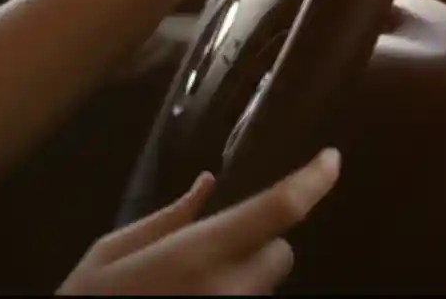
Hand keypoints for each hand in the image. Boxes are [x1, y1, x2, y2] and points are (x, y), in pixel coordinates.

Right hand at [58, 148, 340, 295]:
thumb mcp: (114, 252)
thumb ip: (169, 217)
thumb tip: (207, 183)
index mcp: (199, 253)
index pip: (278, 210)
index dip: (312, 181)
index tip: (331, 159)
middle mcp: (230, 287)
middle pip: (282, 253)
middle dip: (261, 244)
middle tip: (215, 249)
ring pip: (265, 285)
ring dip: (243, 278)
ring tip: (189, 286)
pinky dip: (231, 298)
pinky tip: (192, 298)